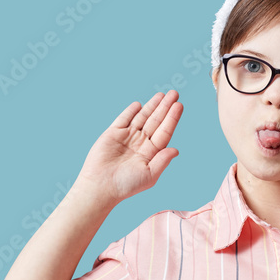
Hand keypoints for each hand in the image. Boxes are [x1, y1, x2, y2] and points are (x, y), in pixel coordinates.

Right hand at [75, 90, 182, 205]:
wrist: (101, 186)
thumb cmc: (126, 185)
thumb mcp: (149, 175)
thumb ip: (162, 161)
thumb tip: (176, 150)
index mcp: (151, 152)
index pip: (164, 131)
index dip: (172, 118)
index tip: (179, 105)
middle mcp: (141, 143)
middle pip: (156, 121)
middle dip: (165, 107)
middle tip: (174, 93)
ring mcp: (127, 137)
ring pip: (142, 117)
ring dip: (151, 106)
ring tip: (162, 95)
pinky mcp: (112, 134)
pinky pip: (123, 119)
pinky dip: (131, 111)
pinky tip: (140, 104)